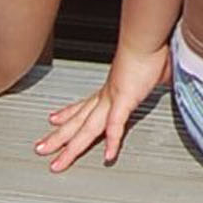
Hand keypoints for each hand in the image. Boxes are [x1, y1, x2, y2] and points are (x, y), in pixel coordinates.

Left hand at [38, 44, 169, 171]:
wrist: (146, 40)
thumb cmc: (149, 51)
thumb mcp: (148, 71)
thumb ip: (152, 78)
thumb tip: (162, 76)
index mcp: (110, 88)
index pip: (84, 105)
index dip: (67, 114)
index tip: (54, 119)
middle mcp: (106, 96)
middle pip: (78, 122)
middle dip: (59, 137)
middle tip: (41, 148)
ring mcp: (112, 100)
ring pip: (87, 129)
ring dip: (71, 147)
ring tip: (58, 162)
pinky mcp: (124, 101)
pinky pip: (115, 126)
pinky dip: (112, 141)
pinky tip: (108, 155)